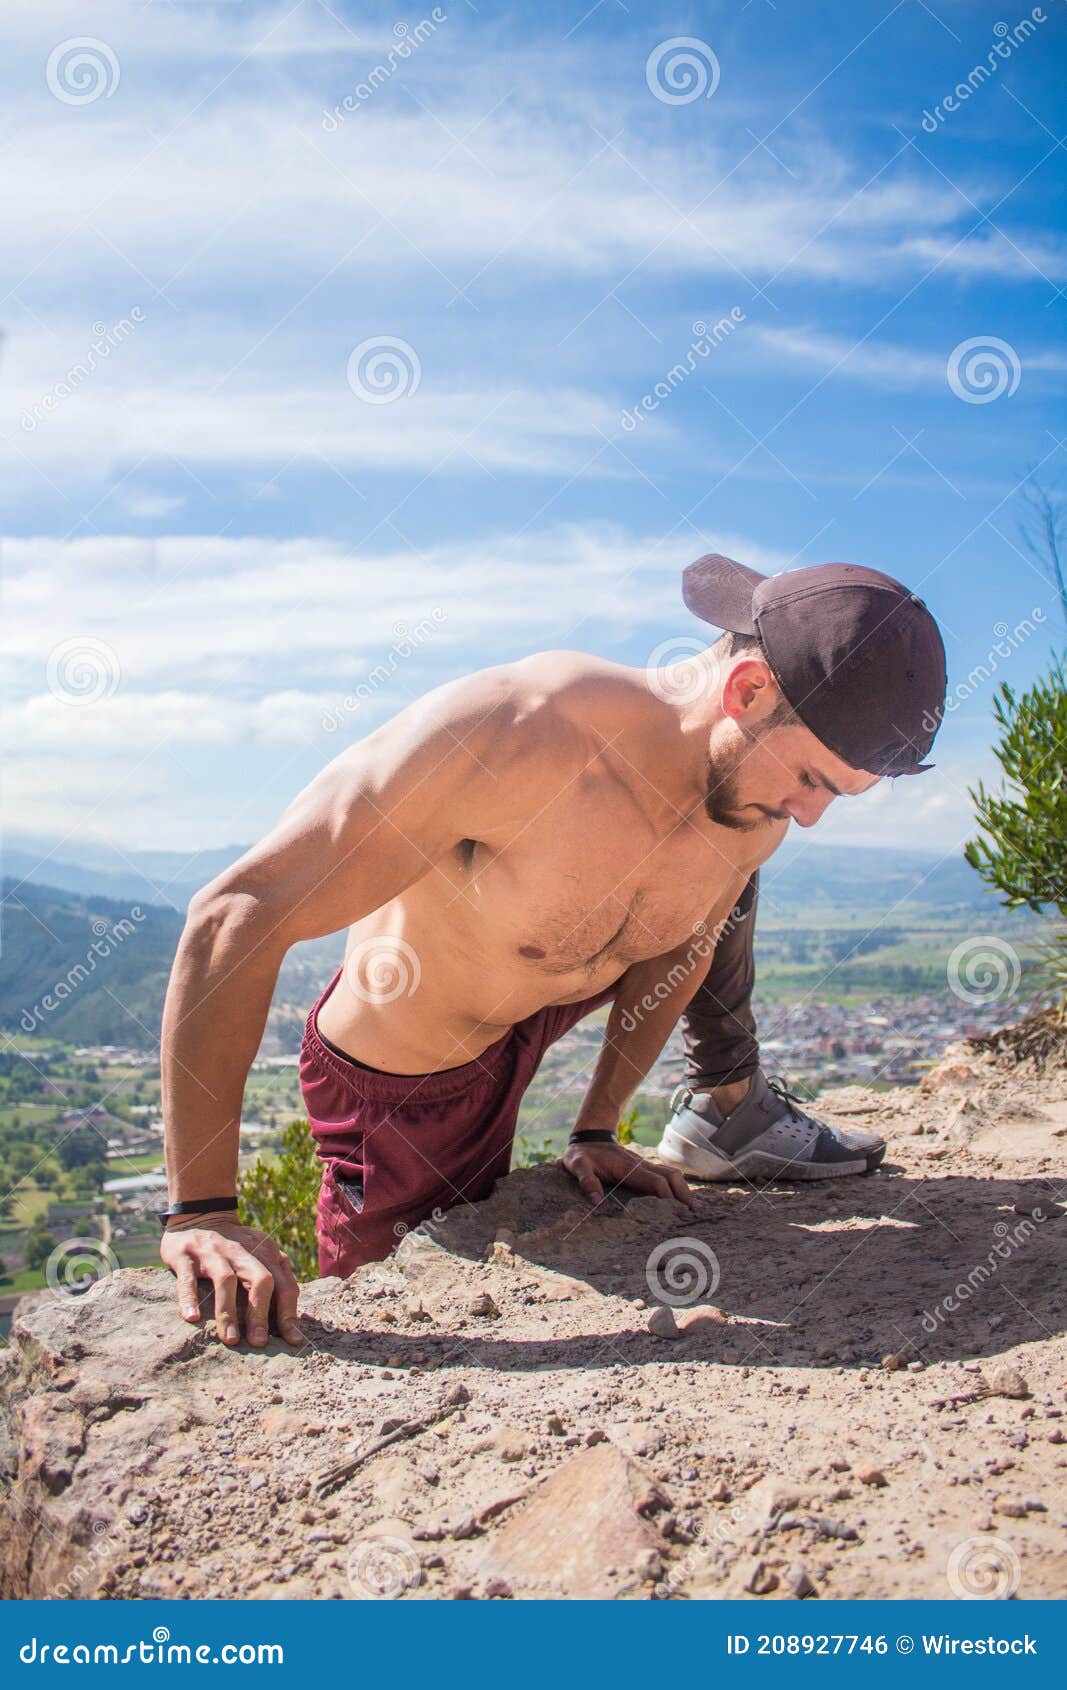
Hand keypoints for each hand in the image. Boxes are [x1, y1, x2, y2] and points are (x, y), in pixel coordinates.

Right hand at [159, 1214, 303, 1347]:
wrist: (200, 1214)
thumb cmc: (233, 1247)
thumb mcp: (259, 1254)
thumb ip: (275, 1278)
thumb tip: (290, 1322)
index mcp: (265, 1252)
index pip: (285, 1284)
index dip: (289, 1313)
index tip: (292, 1341)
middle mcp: (241, 1251)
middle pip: (260, 1280)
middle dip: (261, 1314)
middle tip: (259, 1343)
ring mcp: (213, 1251)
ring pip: (226, 1280)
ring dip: (229, 1312)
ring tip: (231, 1340)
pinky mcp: (185, 1254)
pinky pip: (188, 1278)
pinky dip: (189, 1298)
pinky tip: (191, 1318)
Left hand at [561, 1139, 694, 1208]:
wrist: (589, 1137)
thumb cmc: (582, 1154)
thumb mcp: (577, 1165)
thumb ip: (586, 1180)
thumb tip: (596, 1201)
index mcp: (627, 1167)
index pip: (654, 1181)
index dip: (666, 1196)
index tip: (674, 1213)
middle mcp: (640, 1165)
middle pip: (670, 1177)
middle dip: (683, 1193)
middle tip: (695, 1212)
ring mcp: (644, 1165)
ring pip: (672, 1174)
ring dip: (684, 1189)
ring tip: (695, 1207)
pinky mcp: (644, 1167)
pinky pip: (666, 1175)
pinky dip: (678, 1185)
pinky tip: (683, 1198)